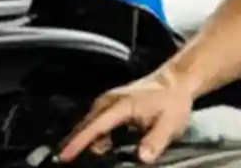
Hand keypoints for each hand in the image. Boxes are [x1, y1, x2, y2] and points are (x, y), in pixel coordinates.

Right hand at [58, 67, 196, 163]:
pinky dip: (92, 135)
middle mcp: (109, 101)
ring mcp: (108, 101)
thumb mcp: (170, 123)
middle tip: (69, 160)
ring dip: (84, 140)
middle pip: (85, 126)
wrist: (176, 81)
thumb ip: (156, 140)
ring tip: (79, 157)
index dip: (78, 143)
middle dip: (75, 144)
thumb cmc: (173, 100)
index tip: (64, 156)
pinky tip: (99, 148)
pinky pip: (95, 123)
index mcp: (121, 105)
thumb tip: (143, 158)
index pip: (95, 127)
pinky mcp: (110, 105)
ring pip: (88, 125)